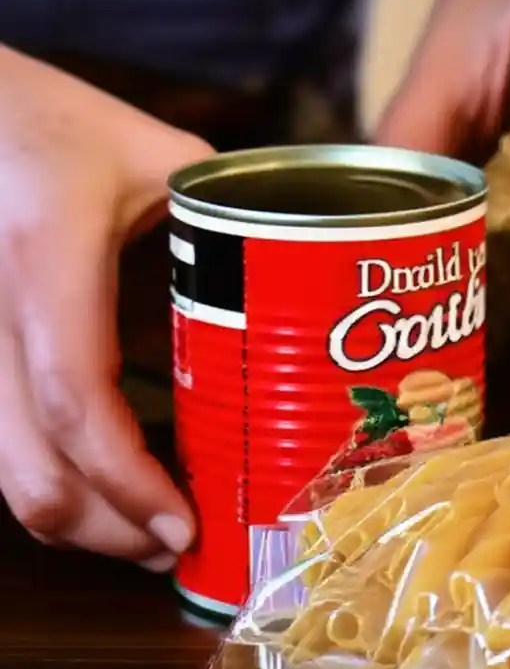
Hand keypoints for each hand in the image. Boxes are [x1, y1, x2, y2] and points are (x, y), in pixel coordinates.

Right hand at [0, 47, 209, 569]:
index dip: (128, 479)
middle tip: (186, 546)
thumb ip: (231, 217)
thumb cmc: (58, 122)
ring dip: (81, 521)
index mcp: (48, 254)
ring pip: (3, 472)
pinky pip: (2, 445)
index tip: (188, 523)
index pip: (74, 397)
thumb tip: (318, 279)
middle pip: (29, 467)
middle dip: (110, 529)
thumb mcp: (157, 155)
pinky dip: (57, 484)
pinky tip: (113, 489)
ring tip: (157, 533)